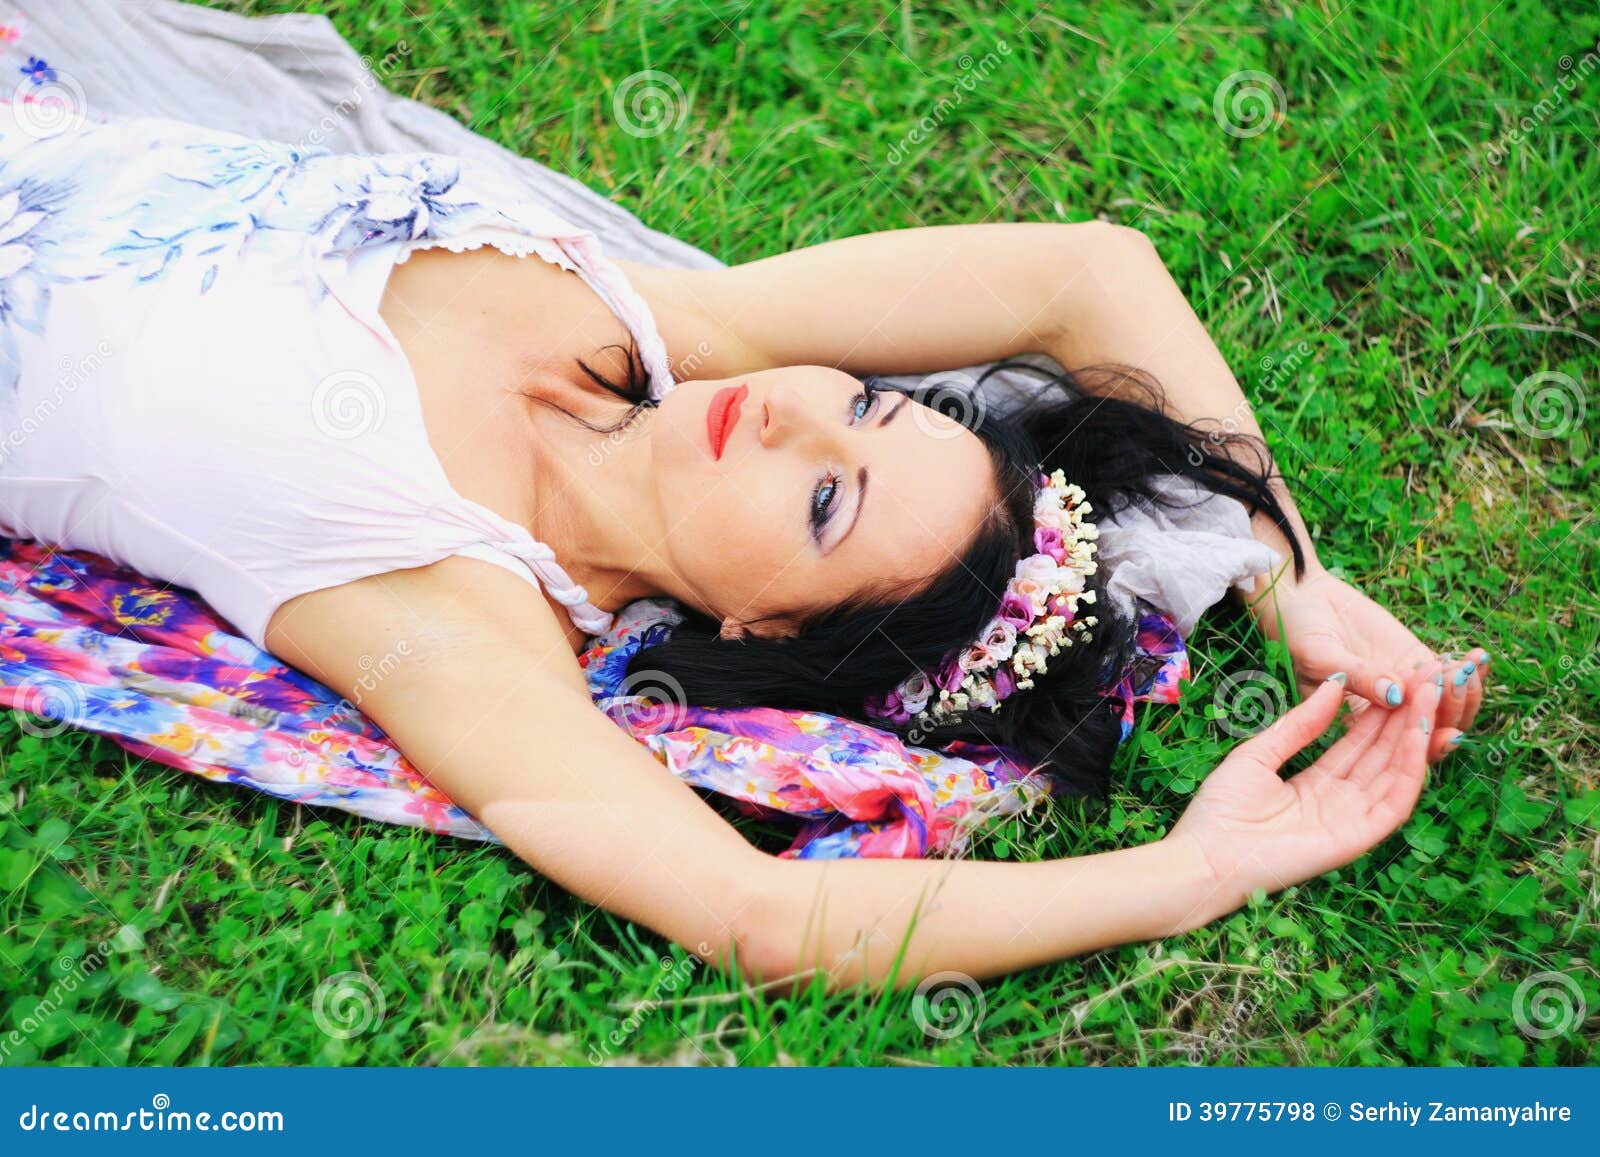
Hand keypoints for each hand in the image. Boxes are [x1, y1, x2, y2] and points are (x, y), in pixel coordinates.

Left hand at [1168, 666, 1442, 916]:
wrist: (1206, 857)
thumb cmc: (1221, 809)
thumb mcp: (1259, 753)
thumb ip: (1300, 723)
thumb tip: (1336, 683)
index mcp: (1314, 785)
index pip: (1357, 743)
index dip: (1379, 712)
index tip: (1398, 678)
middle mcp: (1339, 802)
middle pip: (1381, 754)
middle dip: (1405, 716)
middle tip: (1430, 678)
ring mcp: (1351, 820)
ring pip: (1395, 772)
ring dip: (1415, 733)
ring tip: (1431, 695)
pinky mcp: (1359, 837)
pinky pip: (1395, 799)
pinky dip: (1410, 766)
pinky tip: (1417, 732)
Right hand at [1252, 566, 1487, 760]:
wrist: (1302, 597)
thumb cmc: (1296, 632)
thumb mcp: (1320, 656)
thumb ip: (1357, 676)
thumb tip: (1395, 695)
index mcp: (1354, 731)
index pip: (1396, 753)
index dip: (1425, 748)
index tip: (1446, 733)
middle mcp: (1384, 719)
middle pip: (1430, 733)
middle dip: (1449, 712)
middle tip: (1453, 680)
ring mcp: (1405, 691)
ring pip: (1448, 710)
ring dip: (1464, 692)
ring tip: (1465, 666)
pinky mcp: (1415, 664)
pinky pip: (1451, 676)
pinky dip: (1469, 669)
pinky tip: (1478, 656)